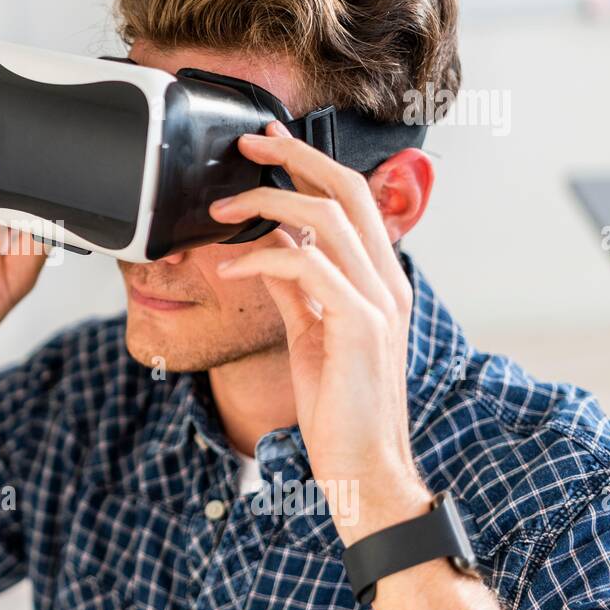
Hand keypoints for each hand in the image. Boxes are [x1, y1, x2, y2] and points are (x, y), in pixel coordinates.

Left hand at [209, 122, 430, 544]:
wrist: (364, 469)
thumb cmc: (338, 407)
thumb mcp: (309, 333)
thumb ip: (294, 287)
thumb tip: (266, 246)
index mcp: (380, 279)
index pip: (352, 198)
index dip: (310, 162)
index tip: (269, 141)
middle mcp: (388, 281)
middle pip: (347, 189)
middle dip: (294, 157)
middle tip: (247, 143)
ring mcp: (380, 301)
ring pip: (326, 218)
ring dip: (267, 203)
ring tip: (221, 211)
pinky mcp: (361, 325)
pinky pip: (307, 265)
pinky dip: (262, 255)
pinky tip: (230, 264)